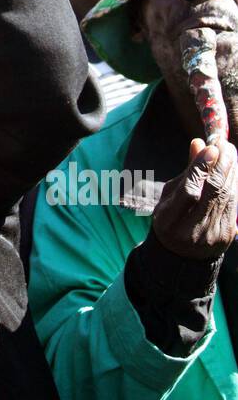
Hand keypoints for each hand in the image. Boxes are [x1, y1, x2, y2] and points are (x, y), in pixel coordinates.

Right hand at [152, 137, 237, 260]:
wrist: (182, 257)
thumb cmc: (172, 219)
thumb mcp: (169, 197)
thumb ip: (186, 173)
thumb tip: (198, 143)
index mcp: (169, 221)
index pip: (189, 190)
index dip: (201, 167)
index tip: (210, 147)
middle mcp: (192, 230)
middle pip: (213, 192)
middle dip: (221, 164)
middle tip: (224, 144)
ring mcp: (213, 235)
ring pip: (228, 196)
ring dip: (231, 171)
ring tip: (230, 152)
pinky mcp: (228, 236)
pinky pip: (234, 204)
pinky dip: (235, 184)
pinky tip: (233, 170)